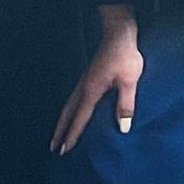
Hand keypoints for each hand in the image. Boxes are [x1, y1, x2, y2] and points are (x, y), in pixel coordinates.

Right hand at [54, 4, 140, 152]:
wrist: (118, 33)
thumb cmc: (124, 55)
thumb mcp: (129, 81)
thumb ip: (125, 104)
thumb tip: (123, 127)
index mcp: (92, 90)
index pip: (80, 118)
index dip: (72, 135)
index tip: (65, 150)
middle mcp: (84, 87)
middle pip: (68, 113)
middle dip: (61, 131)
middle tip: (54, 147)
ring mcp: (85, 82)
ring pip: (69, 106)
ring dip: (63, 121)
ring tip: (59, 134)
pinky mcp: (89, 78)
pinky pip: (75, 99)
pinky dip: (70, 111)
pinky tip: (74, 113)